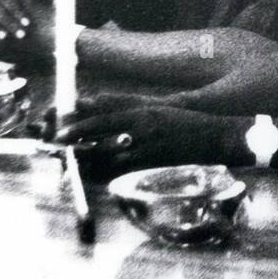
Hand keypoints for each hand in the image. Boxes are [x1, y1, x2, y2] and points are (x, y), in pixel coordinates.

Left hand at [55, 102, 252, 168]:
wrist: (218, 138)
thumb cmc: (186, 122)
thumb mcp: (155, 107)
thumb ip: (125, 107)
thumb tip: (91, 103)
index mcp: (142, 113)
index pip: (100, 120)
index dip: (77, 128)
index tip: (60, 134)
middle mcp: (142, 131)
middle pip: (97, 144)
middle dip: (74, 150)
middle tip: (58, 152)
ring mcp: (148, 152)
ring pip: (105, 163)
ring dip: (85, 165)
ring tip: (70, 165)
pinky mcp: (153, 168)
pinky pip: (121, 175)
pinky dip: (104, 175)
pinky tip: (95, 174)